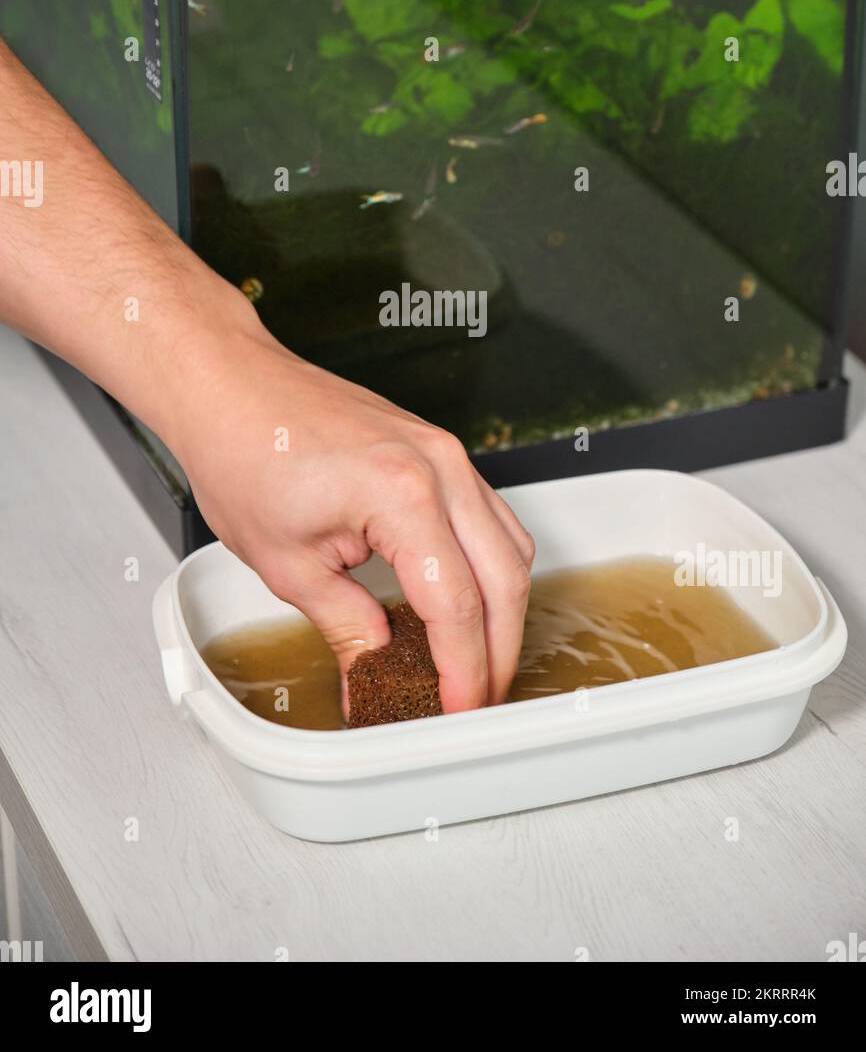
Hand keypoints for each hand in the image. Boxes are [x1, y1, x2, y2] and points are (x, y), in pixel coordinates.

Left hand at [168, 317, 534, 714]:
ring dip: (503, 610)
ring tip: (473, 660)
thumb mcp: (288, 564)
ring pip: (511, 546)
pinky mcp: (440, 449)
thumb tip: (373, 680)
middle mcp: (440, 467)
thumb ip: (347, 629)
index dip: (463, 671)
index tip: (457, 713)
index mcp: (403, 494)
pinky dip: (490, 566)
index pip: (457, 605)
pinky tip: (464, 601)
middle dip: (496, 651)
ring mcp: (447, 452)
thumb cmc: (245, 452)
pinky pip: (490, 516)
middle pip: (505, 579)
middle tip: (474, 701)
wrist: (231, 386)